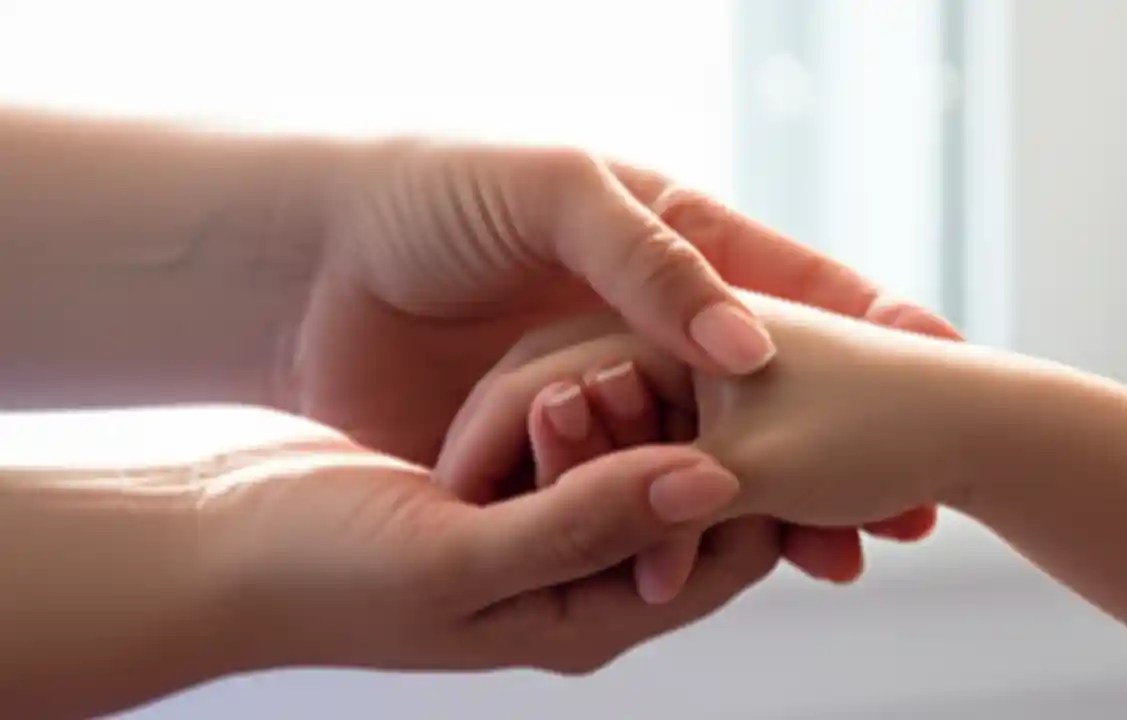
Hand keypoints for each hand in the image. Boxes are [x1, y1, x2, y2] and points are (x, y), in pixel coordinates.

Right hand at [1, 408, 776, 717]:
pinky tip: (607, 342)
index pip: (715, 562)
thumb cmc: (321, 571)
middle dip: (721, 444)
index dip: (766, 494)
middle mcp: (570, 579)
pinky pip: (574, 436)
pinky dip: (594, 396)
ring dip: (656, 410)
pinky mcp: (497, 482)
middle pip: (687, 515)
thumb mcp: (459, 557)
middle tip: (753, 367)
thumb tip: (715, 484)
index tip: (792, 413)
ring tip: (689, 345)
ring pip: (633, 465)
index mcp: (578, 619)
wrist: (213, 545)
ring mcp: (533, 528)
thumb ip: (584, 523)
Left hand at [292, 140, 956, 577]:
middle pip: (772, 395)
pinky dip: (688, 534)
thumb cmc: (430, 200)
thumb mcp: (558, 196)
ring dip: (785, 507)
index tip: (948, 374)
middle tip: (914, 508)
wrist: (302, 267)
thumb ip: (653, 265)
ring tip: (849, 555)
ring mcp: (600, 398)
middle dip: (850, 448)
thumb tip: (750, 350)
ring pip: (716, 459)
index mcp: (660, 248)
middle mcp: (643, 328)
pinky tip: (745, 566)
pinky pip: (633, 500)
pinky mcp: (548, 456)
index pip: (791, 287)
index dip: (875, 326)